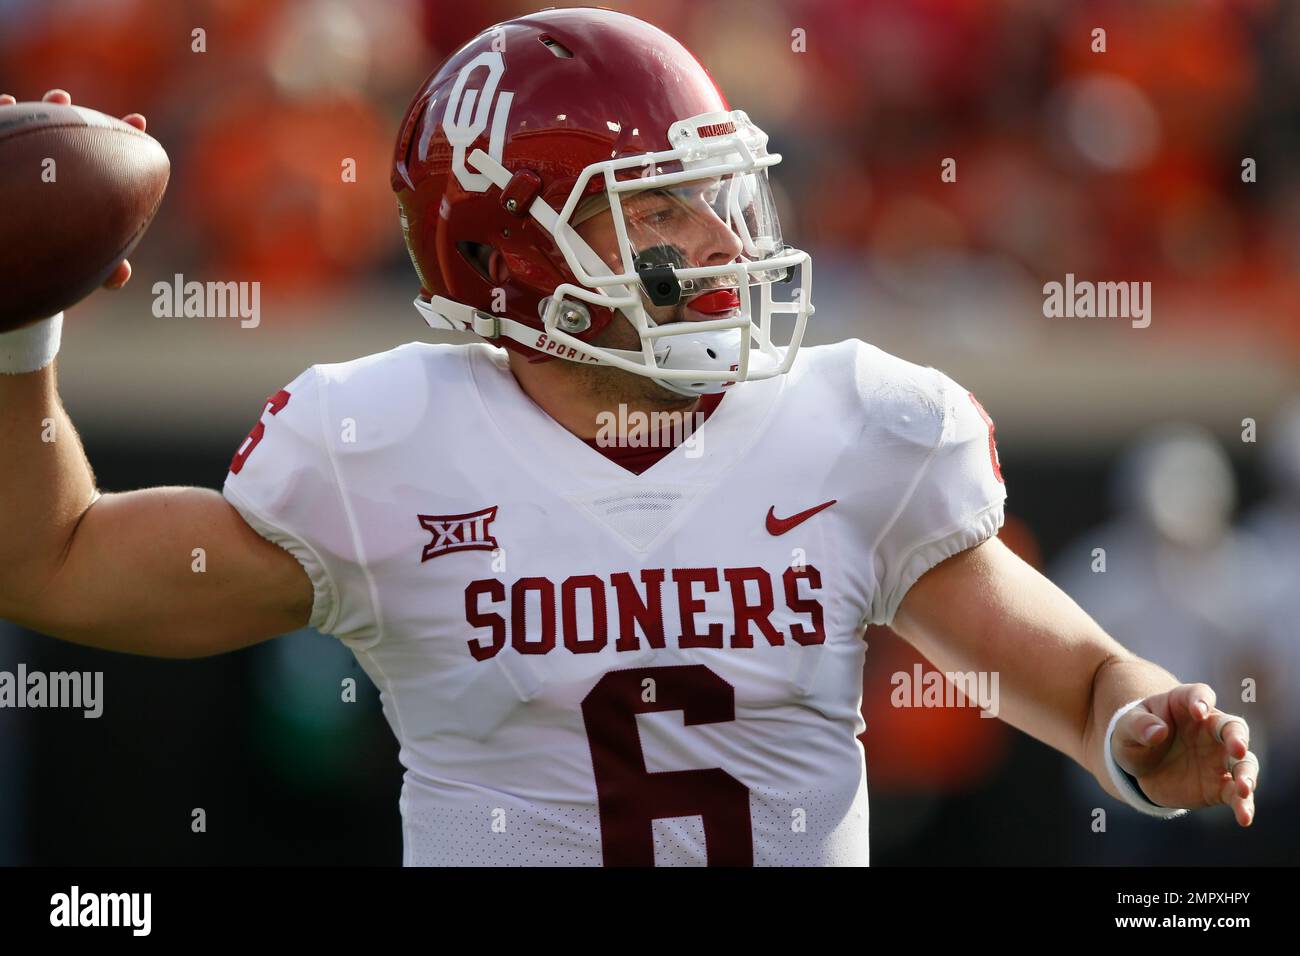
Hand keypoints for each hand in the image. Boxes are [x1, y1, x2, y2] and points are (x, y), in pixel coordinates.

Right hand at [0, 89, 147, 289]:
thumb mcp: (80, 260)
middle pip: (69, 136)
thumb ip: (104, 268)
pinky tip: (5, 104)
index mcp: (88, 186)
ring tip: (54, 99)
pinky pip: (1, 135)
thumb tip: (122, 276)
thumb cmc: (60, 258)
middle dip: (72, 114)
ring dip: (41, 111)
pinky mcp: (8, 162)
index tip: (139, 120)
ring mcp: (32, 163)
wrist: (24, 261)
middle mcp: (59, 168)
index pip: (109, 158)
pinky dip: (2, 119)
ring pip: (35, 130)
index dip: (125, 135)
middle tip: (67, 97)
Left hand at [1112, 682, 1257, 825]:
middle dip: (1238, 738)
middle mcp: (1210, 728)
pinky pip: (1236, 794)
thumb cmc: (1136, 736)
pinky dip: (1243, 804)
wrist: (1140, 767)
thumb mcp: (1127, 728)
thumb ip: (1140, 725)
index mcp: (1185, 705)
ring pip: (1244, 762)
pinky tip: (1244, 817)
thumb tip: (1158, 731)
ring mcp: (1218, 757)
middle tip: (1237, 749)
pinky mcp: (1220, 785)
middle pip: (1232, 727)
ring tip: (1244, 788)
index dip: (1201, 701)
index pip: (1200, 695)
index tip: (1197, 711)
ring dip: (1246, 774)